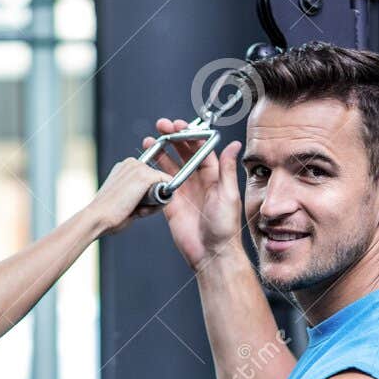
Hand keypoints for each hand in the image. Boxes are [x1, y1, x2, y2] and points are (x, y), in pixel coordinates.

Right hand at [87, 157, 169, 235]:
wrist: (96, 218)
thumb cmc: (106, 214)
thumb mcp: (121, 199)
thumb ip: (136, 194)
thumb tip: (153, 198)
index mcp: (124, 167)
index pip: (147, 178)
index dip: (145, 195)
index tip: (131, 205)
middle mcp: (131, 163)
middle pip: (156, 180)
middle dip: (151, 197)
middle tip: (132, 208)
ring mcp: (139, 168)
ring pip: (162, 184)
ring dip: (154, 201)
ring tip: (134, 209)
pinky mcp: (146, 176)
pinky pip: (166, 188)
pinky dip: (159, 203)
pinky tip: (141, 209)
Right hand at [142, 120, 244, 268]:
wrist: (211, 253)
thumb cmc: (224, 227)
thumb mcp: (228, 194)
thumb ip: (226, 169)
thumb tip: (233, 144)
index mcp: (213, 176)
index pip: (200, 148)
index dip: (189, 135)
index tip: (178, 125)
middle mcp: (198, 181)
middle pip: (183, 154)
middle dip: (172, 139)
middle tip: (160, 127)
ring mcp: (183, 192)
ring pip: (169, 166)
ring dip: (160, 153)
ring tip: (148, 142)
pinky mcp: (170, 205)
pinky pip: (160, 186)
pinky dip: (152, 175)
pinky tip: (145, 165)